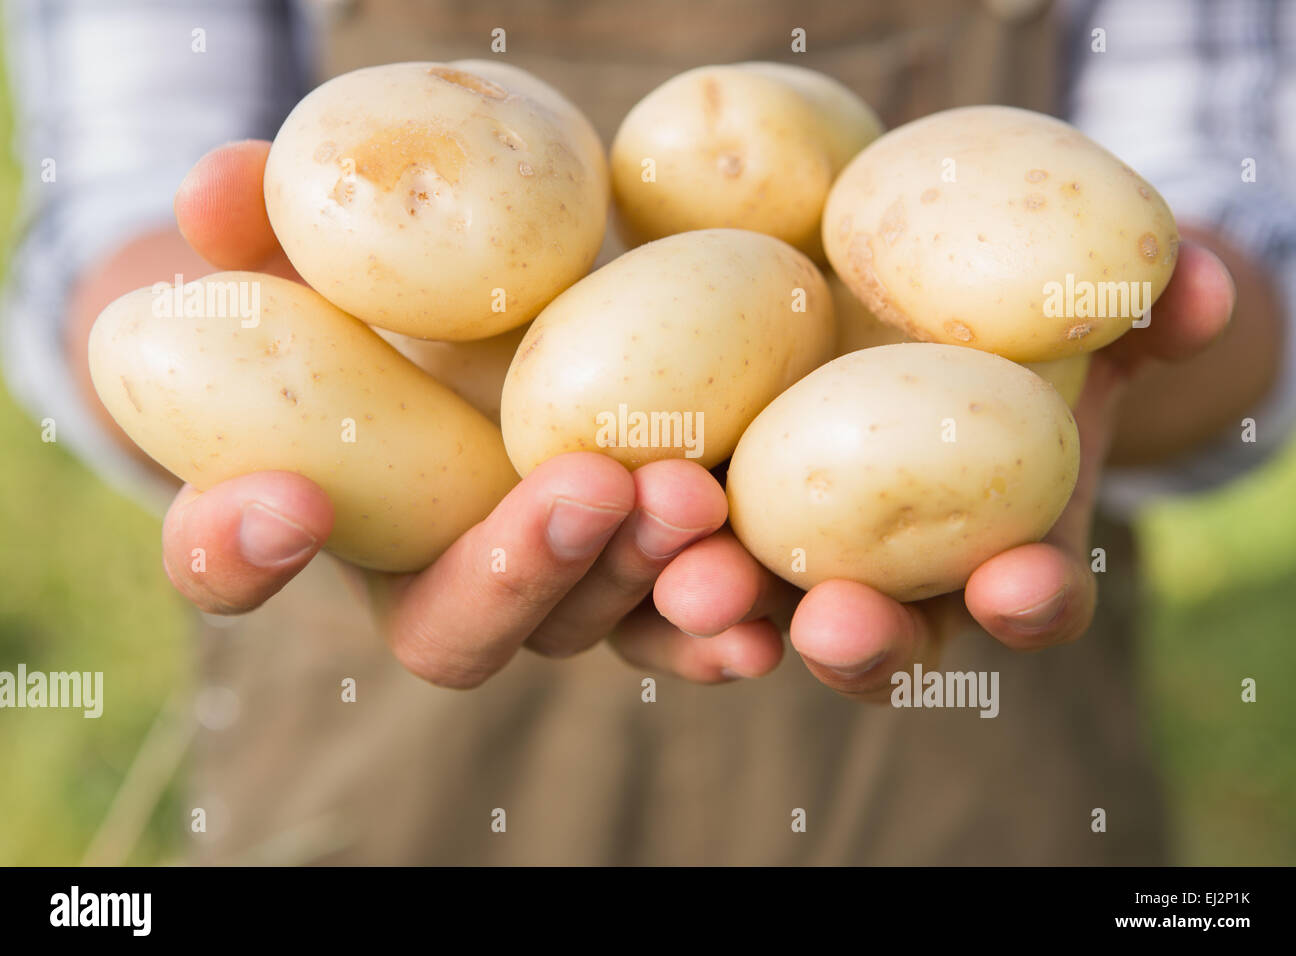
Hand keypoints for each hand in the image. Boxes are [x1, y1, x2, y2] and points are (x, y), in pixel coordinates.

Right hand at [161, 141, 746, 687]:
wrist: (485, 311)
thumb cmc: (377, 288)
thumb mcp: (310, 245)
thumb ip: (255, 224)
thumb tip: (220, 183)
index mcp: (313, 514)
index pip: (229, 563)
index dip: (238, 551)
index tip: (288, 498)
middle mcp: (426, 578)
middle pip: (454, 629)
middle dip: (519, 571)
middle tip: (585, 489)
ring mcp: (538, 588)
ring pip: (581, 627)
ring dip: (640, 581)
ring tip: (693, 504)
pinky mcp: (634, 569)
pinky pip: (671, 623)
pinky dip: (715, 626)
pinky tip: (761, 615)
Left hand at [639, 235, 1236, 696]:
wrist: (857, 300)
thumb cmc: (982, 324)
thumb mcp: (1059, 310)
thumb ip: (1136, 306)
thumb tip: (1200, 282)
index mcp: (986, 552)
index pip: (1025, 603)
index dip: (1030, 602)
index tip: (1018, 580)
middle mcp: (883, 581)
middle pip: (876, 643)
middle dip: (857, 641)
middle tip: (834, 618)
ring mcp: (778, 558)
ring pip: (751, 616)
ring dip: (725, 611)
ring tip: (696, 579)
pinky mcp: (682, 518)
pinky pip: (647, 558)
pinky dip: (631, 556)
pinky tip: (608, 509)